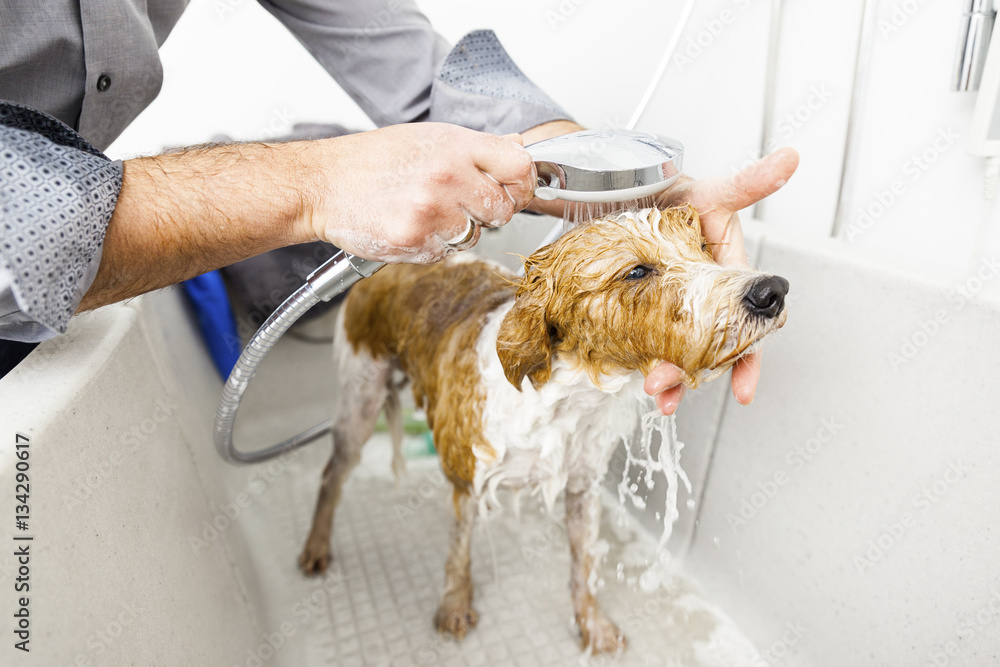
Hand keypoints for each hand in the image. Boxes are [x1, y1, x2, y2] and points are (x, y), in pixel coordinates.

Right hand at [302, 123, 535, 262]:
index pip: (519, 166)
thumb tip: (516, 147)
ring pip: (475, 235)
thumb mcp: (428, 137)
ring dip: (457, 230)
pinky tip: (410, 225)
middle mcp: (447, 176)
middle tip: (458, 202)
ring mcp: (431, 211)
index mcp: (454, 146)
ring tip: (425, 211)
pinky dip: (432, 245)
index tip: (513, 188)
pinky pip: (446, 253)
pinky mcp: (415, 240)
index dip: (522, 182)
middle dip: (486, 210)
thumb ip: (475, 147)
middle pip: (502, 208)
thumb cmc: (373, 159)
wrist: (323, 183)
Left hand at [644, 147, 799, 413]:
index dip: (746, 359)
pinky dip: (639, 360)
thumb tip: (788, 160)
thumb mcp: (710, 191)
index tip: (744, 390)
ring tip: (654, 390)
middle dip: (691, 373)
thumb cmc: (672, 190)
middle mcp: (701, 297)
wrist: (619, 189)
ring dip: (666, 374)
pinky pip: (642, 341)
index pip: (743, 325)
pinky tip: (633, 375)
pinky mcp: (636, 308)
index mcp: (726, 277)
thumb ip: (748, 182)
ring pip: (673, 349)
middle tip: (670, 389)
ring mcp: (667, 305)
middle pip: (704, 347)